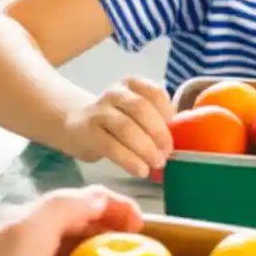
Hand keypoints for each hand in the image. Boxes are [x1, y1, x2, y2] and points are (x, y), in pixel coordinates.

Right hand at [60, 77, 174, 176]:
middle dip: (158, 133)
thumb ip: (155, 120)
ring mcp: (98, 112)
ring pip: (126, 127)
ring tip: (156, 164)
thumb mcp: (134, 113)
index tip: (175, 133)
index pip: (154, 93)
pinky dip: (129, 160)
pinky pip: (111, 146)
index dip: (167, 113)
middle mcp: (114, 94)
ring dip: (145, 148)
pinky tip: (140, 170)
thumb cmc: (114, 121)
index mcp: (131, 85)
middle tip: (167, 153)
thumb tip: (181, 140)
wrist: (74, 123)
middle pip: (140, 108)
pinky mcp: (88, 133)